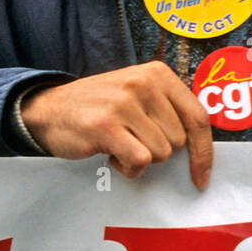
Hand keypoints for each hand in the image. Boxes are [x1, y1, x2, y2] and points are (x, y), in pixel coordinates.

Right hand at [20, 61, 212, 187]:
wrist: (47, 110)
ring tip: (118, 146)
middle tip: (132, 141)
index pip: (197, 116)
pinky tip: (112, 157)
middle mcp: (144, 83)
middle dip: (158, 151)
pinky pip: (139, 161)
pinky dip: (128, 168)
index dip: (204, 152)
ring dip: (140, 160)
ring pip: (160, 154)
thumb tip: (200, 145)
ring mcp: (124, 104)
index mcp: (157, 74)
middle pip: (178, 141)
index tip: (201, 176)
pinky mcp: (106, 126)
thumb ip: (166, 109)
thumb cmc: (97, 108)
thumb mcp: (136, 94)